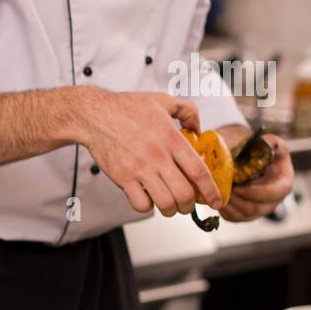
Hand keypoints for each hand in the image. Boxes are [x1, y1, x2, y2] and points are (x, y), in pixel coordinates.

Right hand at [76, 89, 223, 216]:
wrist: (93, 115)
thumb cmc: (126, 107)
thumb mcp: (163, 100)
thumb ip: (187, 111)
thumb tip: (198, 128)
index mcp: (172, 139)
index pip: (199, 172)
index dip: (211, 191)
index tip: (217, 202)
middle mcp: (158, 157)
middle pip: (184, 194)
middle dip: (189, 205)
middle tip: (187, 204)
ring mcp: (139, 169)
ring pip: (165, 203)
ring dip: (170, 209)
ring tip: (169, 205)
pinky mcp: (122, 178)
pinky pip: (141, 204)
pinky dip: (147, 207)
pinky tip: (146, 198)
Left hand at [221, 135, 294, 222]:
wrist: (247, 160)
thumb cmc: (260, 151)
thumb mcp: (268, 143)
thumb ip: (271, 141)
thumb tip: (268, 141)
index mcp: (283, 183)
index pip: (275, 193)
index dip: (257, 192)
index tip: (239, 187)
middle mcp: (273, 200)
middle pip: (256, 209)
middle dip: (237, 200)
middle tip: (222, 189)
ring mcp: (260, 209)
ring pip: (244, 215)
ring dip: (228, 205)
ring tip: (217, 192)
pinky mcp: (245, 214)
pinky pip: (234, 218)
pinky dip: (223, 210)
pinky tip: (216, 197)